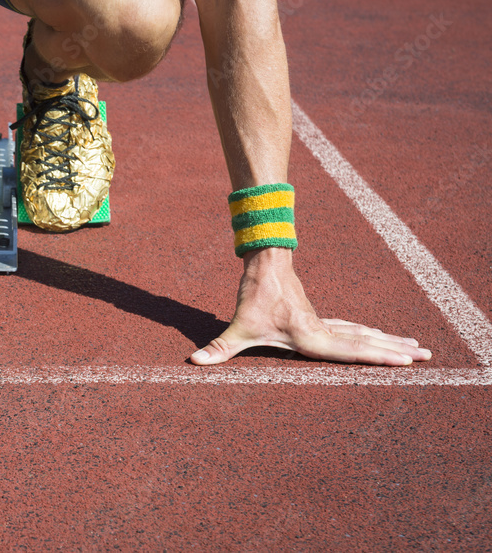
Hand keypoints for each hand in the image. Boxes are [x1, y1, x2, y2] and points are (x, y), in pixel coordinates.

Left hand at [190, 248, 431, 365]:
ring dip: (388, 341)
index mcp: (310, 337)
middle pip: (365, 341)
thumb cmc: (254, 294)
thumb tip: (193, 362)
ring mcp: (322, 321)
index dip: (377, 358)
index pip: (350, 351)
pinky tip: (378, 336)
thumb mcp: (237, 327)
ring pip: (362, 333)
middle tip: (427, 355)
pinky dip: (368, 334)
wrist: (265, 259)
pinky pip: (350, 328)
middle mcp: (322, 330)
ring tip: (416, 348)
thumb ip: (218, 348)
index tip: (405, 361)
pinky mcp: (318, 315)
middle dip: (395, 351)